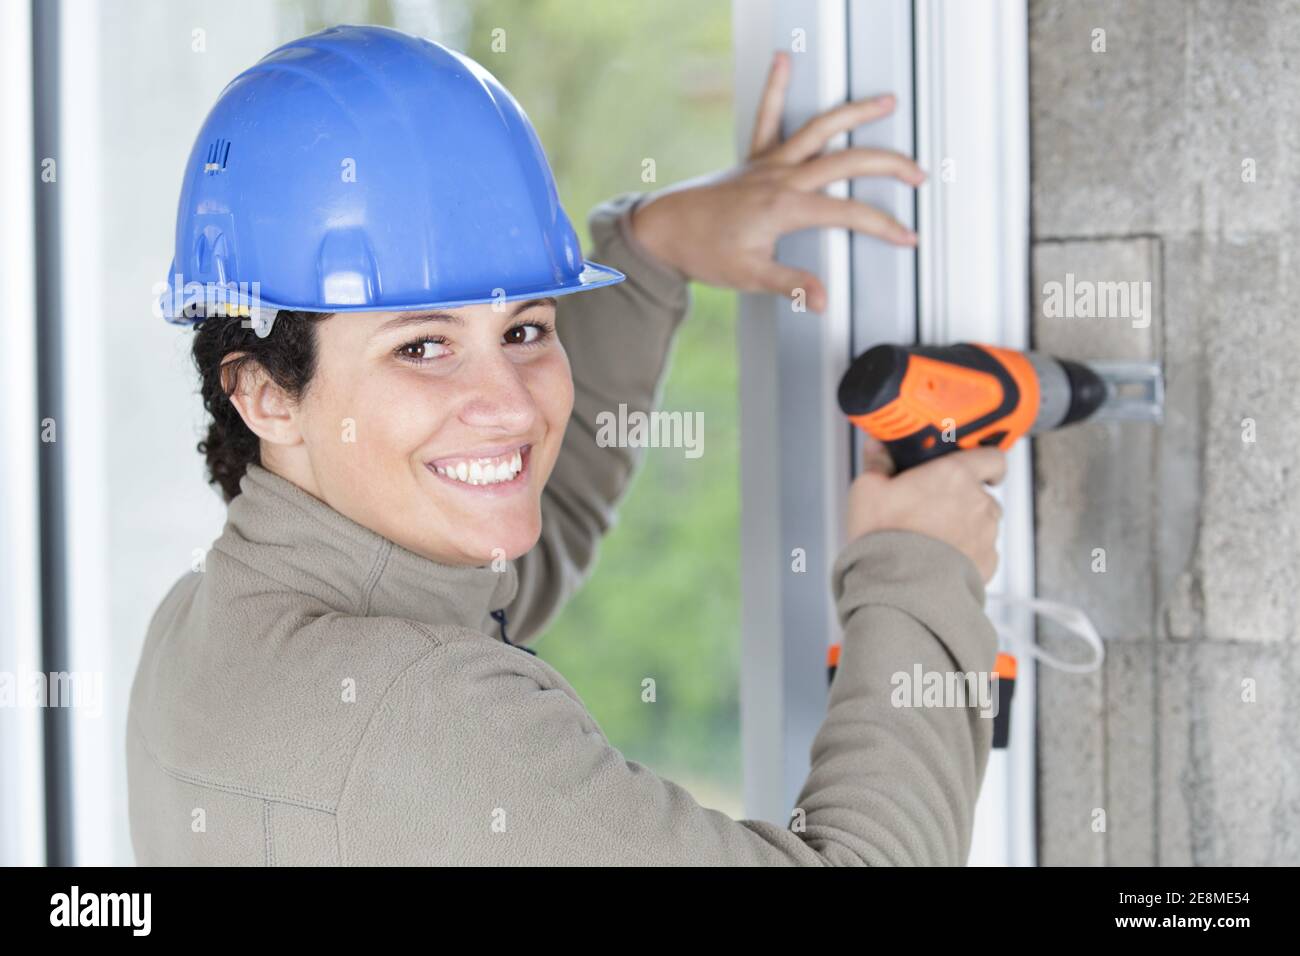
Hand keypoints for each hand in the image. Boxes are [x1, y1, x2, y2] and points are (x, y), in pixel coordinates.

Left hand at [629, 50, 923, 312]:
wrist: (663, 231)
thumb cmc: (702, 252)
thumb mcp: (749, 276)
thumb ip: (790, 283)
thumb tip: (822, 299)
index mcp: (785, 207)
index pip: (848, 214)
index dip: (883, 226)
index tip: (905, 236)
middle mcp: (781, 177)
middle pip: (847, 161)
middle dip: (889, 165)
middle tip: (917, 173)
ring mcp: (768, 163)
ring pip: (820, 128)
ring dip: (855, 112)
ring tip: (886, 102)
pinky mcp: (754, 158)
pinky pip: (767, 117)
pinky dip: (775, 87)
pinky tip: (785, 61)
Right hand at [846, 438, 1005, 582]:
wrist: (899, 589)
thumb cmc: (886, 539)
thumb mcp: (867, 492)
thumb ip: (877, 463)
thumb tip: (877, 448)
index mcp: (953, 475)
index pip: (992, 457)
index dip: (985, 461)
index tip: (974, 464)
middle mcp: (976, 502)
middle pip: (982, 492)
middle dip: (963, 498)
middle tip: (934, 507)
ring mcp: (986, 534)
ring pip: (983, 523)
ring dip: (966, 526)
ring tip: (933, 538)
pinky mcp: (987, 563)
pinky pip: (982, 552)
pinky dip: (966, 553)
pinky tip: (940, 557)